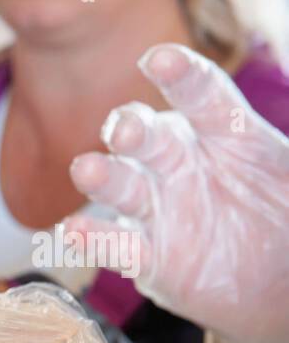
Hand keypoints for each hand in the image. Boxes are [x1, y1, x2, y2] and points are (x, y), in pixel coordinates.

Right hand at [68, 43, 288, 342]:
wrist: (274, 282)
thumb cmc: (285, 216)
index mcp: (223, 134)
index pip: (201, 97)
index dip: (180, 76)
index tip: (157, 60)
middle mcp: (180, 165)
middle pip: (148, 138)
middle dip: (131, 128)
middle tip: (124, 131)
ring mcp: (158, 210)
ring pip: (123, 186)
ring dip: (102, 176)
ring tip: (85, 170)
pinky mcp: (147, 257)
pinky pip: (116, 246)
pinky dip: (94, 239)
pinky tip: (74, 232)